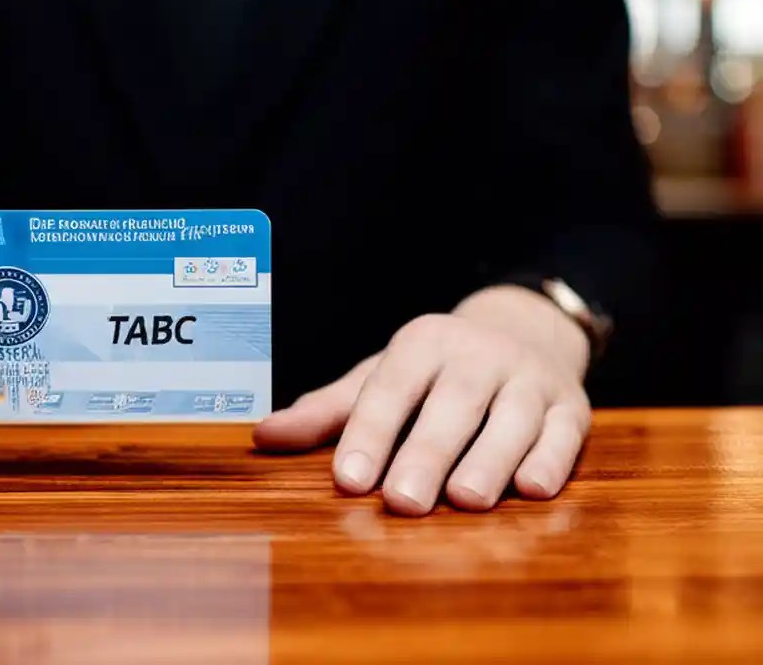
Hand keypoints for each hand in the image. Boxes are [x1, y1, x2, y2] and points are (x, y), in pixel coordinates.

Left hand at [255, 286, 591, 515]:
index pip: (391, 388)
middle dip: (426, 454)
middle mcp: (478, 355)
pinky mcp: (572, 406)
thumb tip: (262, 437)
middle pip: (451, 406)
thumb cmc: (434, 373)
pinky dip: (550, 460)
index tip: (348, 478)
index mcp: (423, 344)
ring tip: (466, 501)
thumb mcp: (380, 379)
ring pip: (511, 419)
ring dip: (490, 459)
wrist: (524, 333)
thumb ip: (327, 412)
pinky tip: (532, 489)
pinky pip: (564, 433)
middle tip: (401, 502)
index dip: (369, 432)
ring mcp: (529, 379)